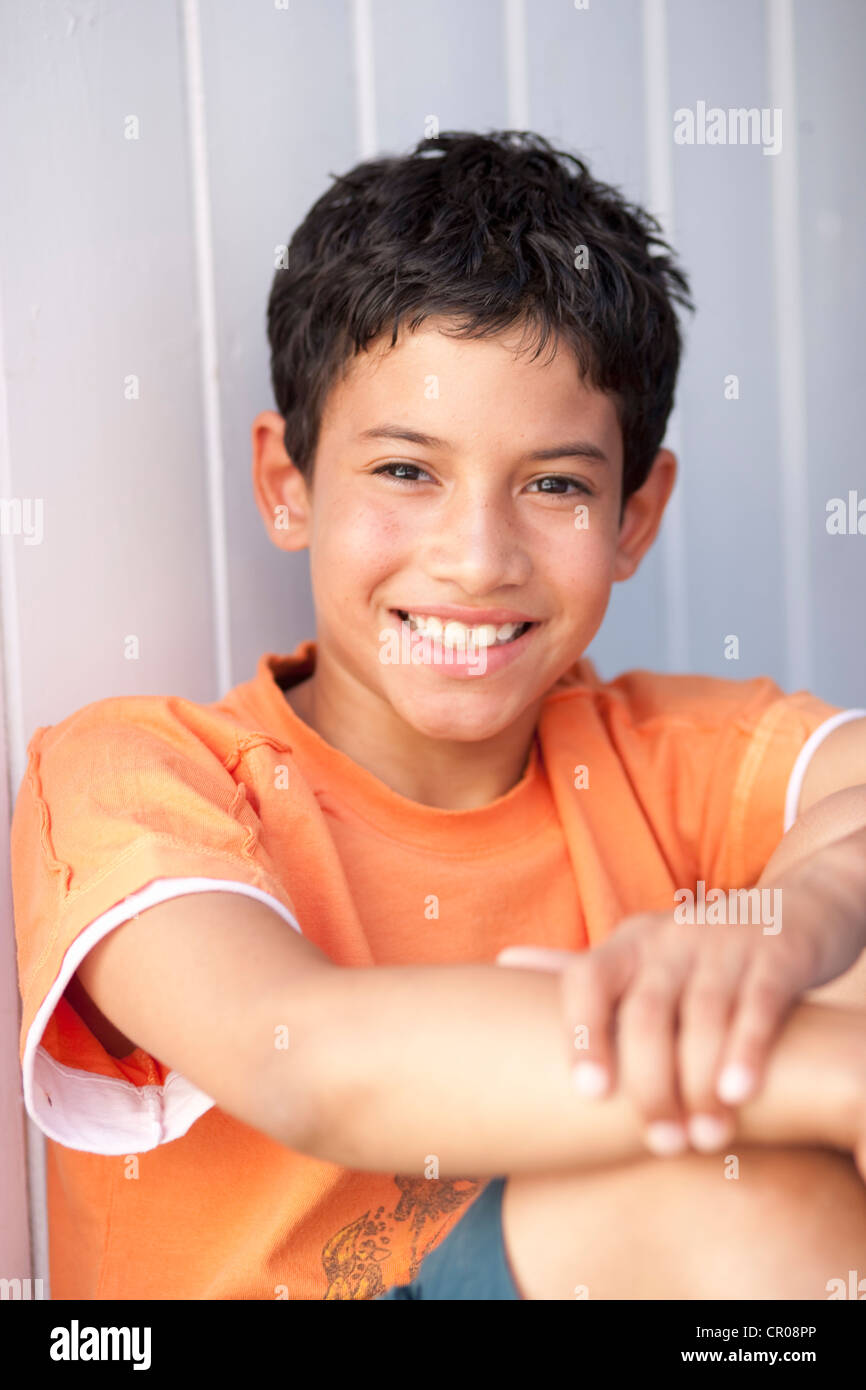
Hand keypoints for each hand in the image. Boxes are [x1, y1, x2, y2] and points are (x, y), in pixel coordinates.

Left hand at [496, 863, 865, 1157]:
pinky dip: (747, 1048)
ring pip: (704, 1016)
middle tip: (660, 1141)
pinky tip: (740, 1093)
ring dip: (702, 1082)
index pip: (586, 980)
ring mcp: (724, 944)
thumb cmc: (697, 955)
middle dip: (651, 1083)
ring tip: (704, 1138)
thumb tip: (500, 961)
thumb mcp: (639, 954)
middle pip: (647, 1014)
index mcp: (628, 944)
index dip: (583, 1035)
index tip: (589, 1095)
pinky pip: (758, 1004)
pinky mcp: (776, 955)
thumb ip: (579, 969)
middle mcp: (670, 940)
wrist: (792, 909)